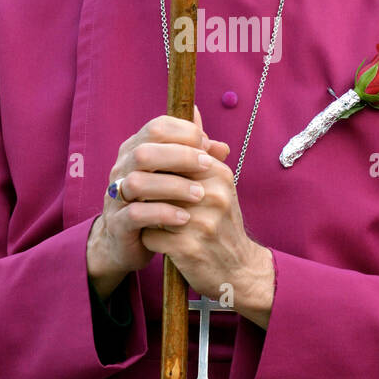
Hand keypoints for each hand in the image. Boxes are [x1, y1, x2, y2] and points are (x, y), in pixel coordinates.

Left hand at [86, 107, 274, 326]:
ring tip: (149, 217)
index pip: (173, 155)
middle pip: (158, 179)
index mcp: (219, 173)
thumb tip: (192, 108)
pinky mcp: (188, 248)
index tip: (151, 176)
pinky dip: (149, 238)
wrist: (238, 270)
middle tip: (140, 196)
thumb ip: (200, 148)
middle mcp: (213, 194)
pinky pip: (151, 234)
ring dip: (145, 212)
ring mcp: (202, 222)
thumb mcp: (218, 182)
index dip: (155, 167)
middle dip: (145, 188)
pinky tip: (158, 240)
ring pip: (151, 206)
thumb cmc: (221, 223)